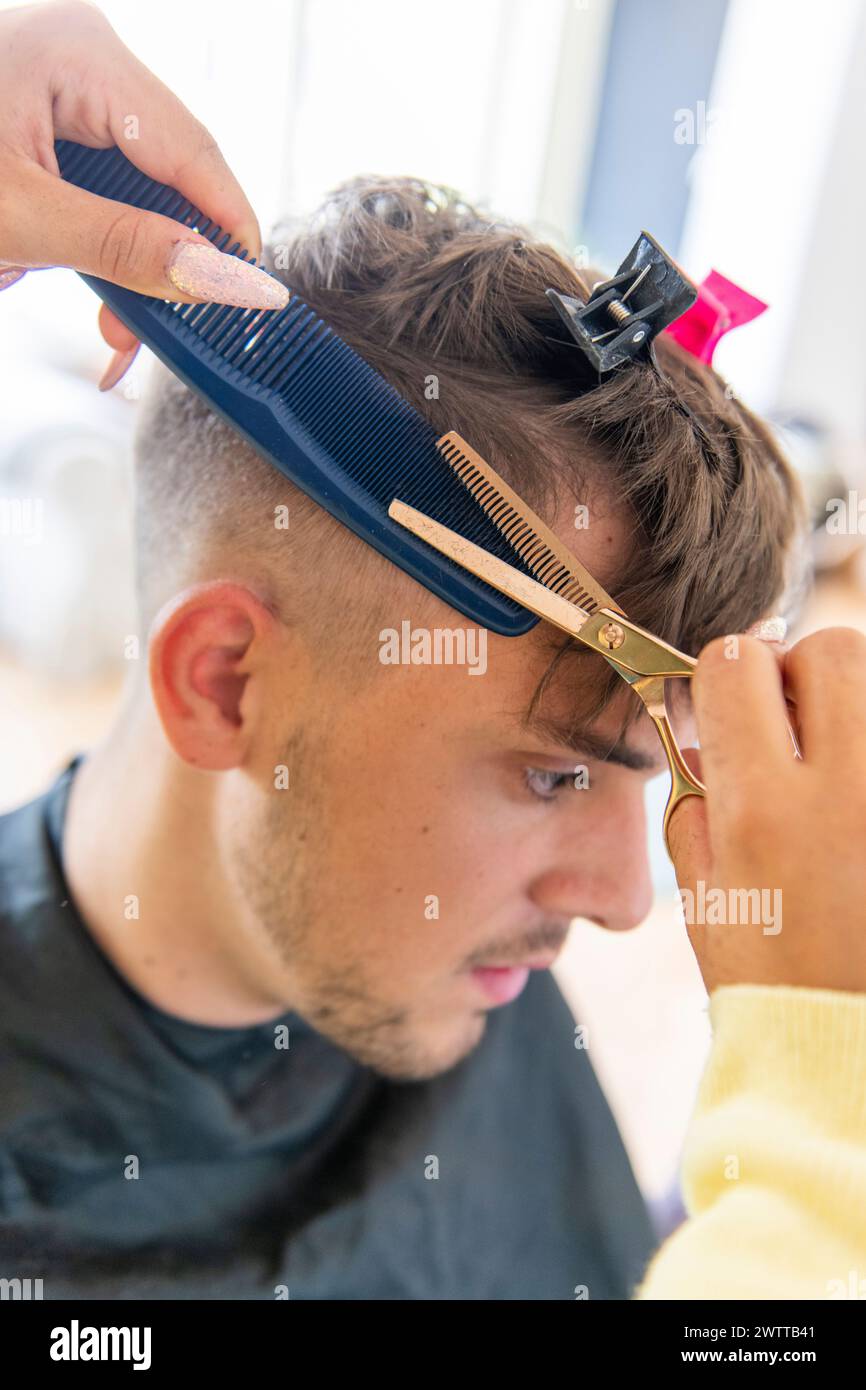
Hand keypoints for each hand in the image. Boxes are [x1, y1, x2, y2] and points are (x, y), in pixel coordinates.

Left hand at [0, 1, 286, 387]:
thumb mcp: (20, 219)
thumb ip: (129, 249)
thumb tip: (226, 282)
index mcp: (81, 51)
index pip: (193, 152)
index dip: (228, 232)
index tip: (250, 302)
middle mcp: (81, 56)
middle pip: (166, 177)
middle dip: (153, 264)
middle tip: (136, 338)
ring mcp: (60, 84)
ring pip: (132, 193)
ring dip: (112, 265)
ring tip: (84, 320)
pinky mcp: (40, 118)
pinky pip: (92, 189)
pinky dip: (80, 245)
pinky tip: (41, 270)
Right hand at [668, 627, 865, 994]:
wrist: (854, 1051)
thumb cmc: (775, 986)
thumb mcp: (706, 902)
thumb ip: (696, 809)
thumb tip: (707, 743)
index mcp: (765, 812)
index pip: (736, 667)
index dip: (721, 672)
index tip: (725, 698)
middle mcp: (846, 792)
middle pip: (832, 650)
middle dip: (799, 669)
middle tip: (789, 717)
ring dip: (850, 709)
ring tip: (833, 767)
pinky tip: (854, 805)